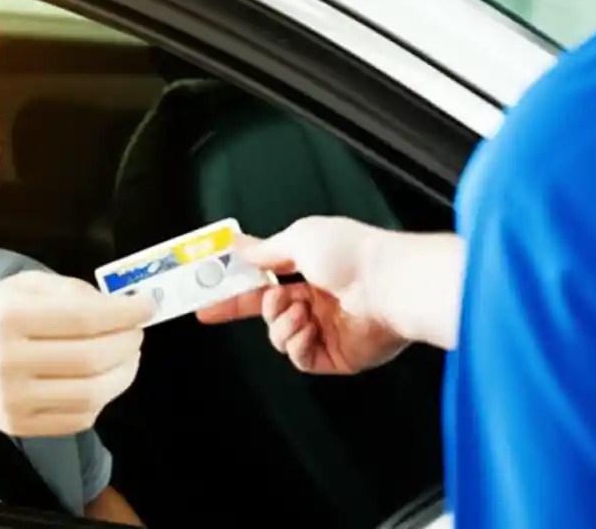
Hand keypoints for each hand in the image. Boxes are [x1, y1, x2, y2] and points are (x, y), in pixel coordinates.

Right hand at [0, 271, 154, 435]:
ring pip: (92, 394)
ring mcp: (14, 401)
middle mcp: (9, 362)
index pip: (84, 319)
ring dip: (124, 373)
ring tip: (128, 355)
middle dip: (128, 342)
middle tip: (137, 331)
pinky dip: (104, 397)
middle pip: (92, 358)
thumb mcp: (21, 286)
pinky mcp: (20, 427)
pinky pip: (80, 418)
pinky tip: (105, 379)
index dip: (125, 314)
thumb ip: (70, 289)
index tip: (148, 306)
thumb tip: (120, 304)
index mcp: (9, 318)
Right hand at [197, 217, 409, 374]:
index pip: (263, 282)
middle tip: (241, 305)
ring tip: (299, 311)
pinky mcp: (336, 356)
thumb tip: (239, 248)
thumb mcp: (300, 238)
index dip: (234, 291)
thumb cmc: (351, 254)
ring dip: (279, 324)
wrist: (389, 284)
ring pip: (279, 337)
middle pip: (267, 313)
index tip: (206, 299)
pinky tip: (308, 328)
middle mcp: (318, 301)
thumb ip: (266, 249)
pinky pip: (300, 357)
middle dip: (248, 309)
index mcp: (311, 271)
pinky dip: (296, 343)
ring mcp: (327, 330)